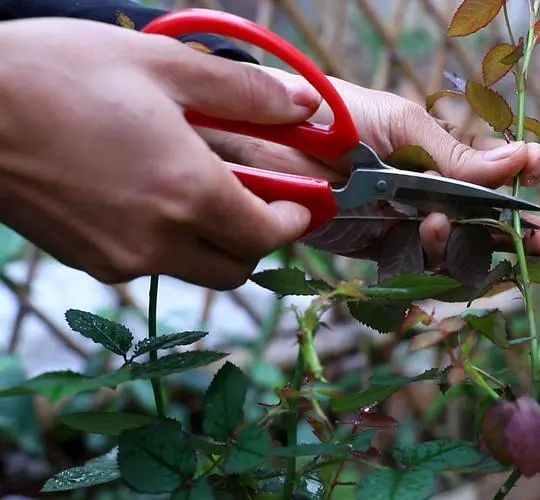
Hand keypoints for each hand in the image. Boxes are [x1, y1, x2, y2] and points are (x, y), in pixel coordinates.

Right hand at [0, 18, 323, 289]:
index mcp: (188, 194)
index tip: (302, 202)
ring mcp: (118, 258)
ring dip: (211, 241)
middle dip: (256, 239)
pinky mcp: (85, 261)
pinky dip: (166, 240)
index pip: (267, 237)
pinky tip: (147, 192)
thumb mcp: (163, 66)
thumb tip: (303, 106)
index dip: (294, 221)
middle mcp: (158, 240)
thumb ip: (245, 93)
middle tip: (255, 199)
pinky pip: (148, 263)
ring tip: (195, 186)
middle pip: (236, 269)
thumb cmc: (58, 75)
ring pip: (192, 270)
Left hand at [200, 67, 539, 268]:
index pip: (494, 172)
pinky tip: (417, 245)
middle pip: (489, 224)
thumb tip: (520, 159)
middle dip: (527, 233)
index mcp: (439, 154)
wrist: (261, 145)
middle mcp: (430, 194)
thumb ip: (455, 155)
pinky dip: (422, 269)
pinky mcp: (376, 256)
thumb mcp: (399, 124)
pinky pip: (415, 275)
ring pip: (458, 255)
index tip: (535, 171)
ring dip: (459, 247)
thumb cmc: (332, 117)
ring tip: (434, 225)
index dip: (520, 175)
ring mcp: (405, 227)